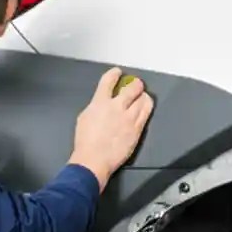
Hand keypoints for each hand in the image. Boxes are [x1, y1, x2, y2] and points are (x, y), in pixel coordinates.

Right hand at [69, 67, 153, 190]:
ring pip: (143, 99)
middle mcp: (116, 107)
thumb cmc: (85, 142)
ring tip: (142, 96)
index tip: (117, 72)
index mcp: (100, 102)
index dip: (114, 74)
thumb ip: (96, 106)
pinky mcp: (137, 128)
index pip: (108, 81)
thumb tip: (103, 103)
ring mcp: (129, 118)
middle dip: (135, 84)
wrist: (94, 159)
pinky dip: (147, 106)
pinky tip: (145, 106)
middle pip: (132, 87)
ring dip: (143, 95)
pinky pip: (147, 112)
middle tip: (135, 84)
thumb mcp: (85, 117)